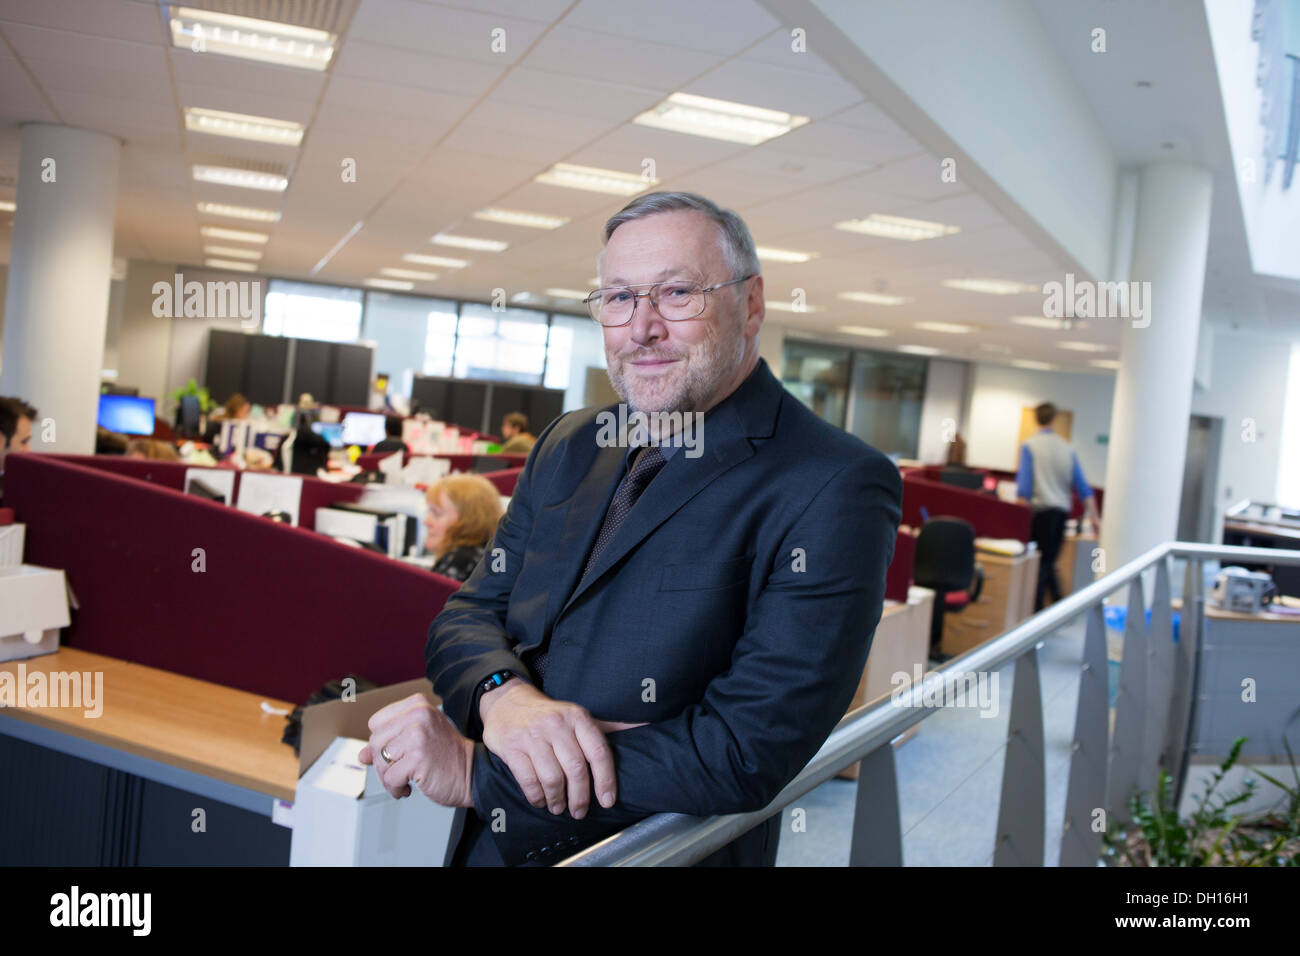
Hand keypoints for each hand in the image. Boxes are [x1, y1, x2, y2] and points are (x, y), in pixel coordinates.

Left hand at [359, 693, 474, 806]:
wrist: (473, 773)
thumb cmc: (446, 757)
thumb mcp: (417, 740)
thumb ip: (389, 743)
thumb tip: (362, 755)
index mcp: (417, 705)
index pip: (376, 722)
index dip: (381, 743)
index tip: (394, 754)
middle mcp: (417, 714)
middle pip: (375, 741)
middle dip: (382, 762)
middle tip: (398, 772)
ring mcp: (418, 735)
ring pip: (379, 759)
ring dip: (388, 778)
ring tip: (404, 781)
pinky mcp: (418, 757)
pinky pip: (389, 777)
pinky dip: (396, 788)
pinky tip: (409, 788)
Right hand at [479, 679, 644, 818]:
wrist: (508, 702)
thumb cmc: (550, 715)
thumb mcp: (579, 716)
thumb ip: (610, 725)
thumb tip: (646, 726)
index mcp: (577, 718)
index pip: (598, 752)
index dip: (606, 780)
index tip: (608, 801)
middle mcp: (556, 725)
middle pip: (576, 769)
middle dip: (580, 797)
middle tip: (580, 811)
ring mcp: (532, 736)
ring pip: (552, 778)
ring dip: (558, 800)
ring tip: (560, 808)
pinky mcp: (511, 747)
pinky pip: (528, 780)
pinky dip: (537, 797)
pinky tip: (541, 801)